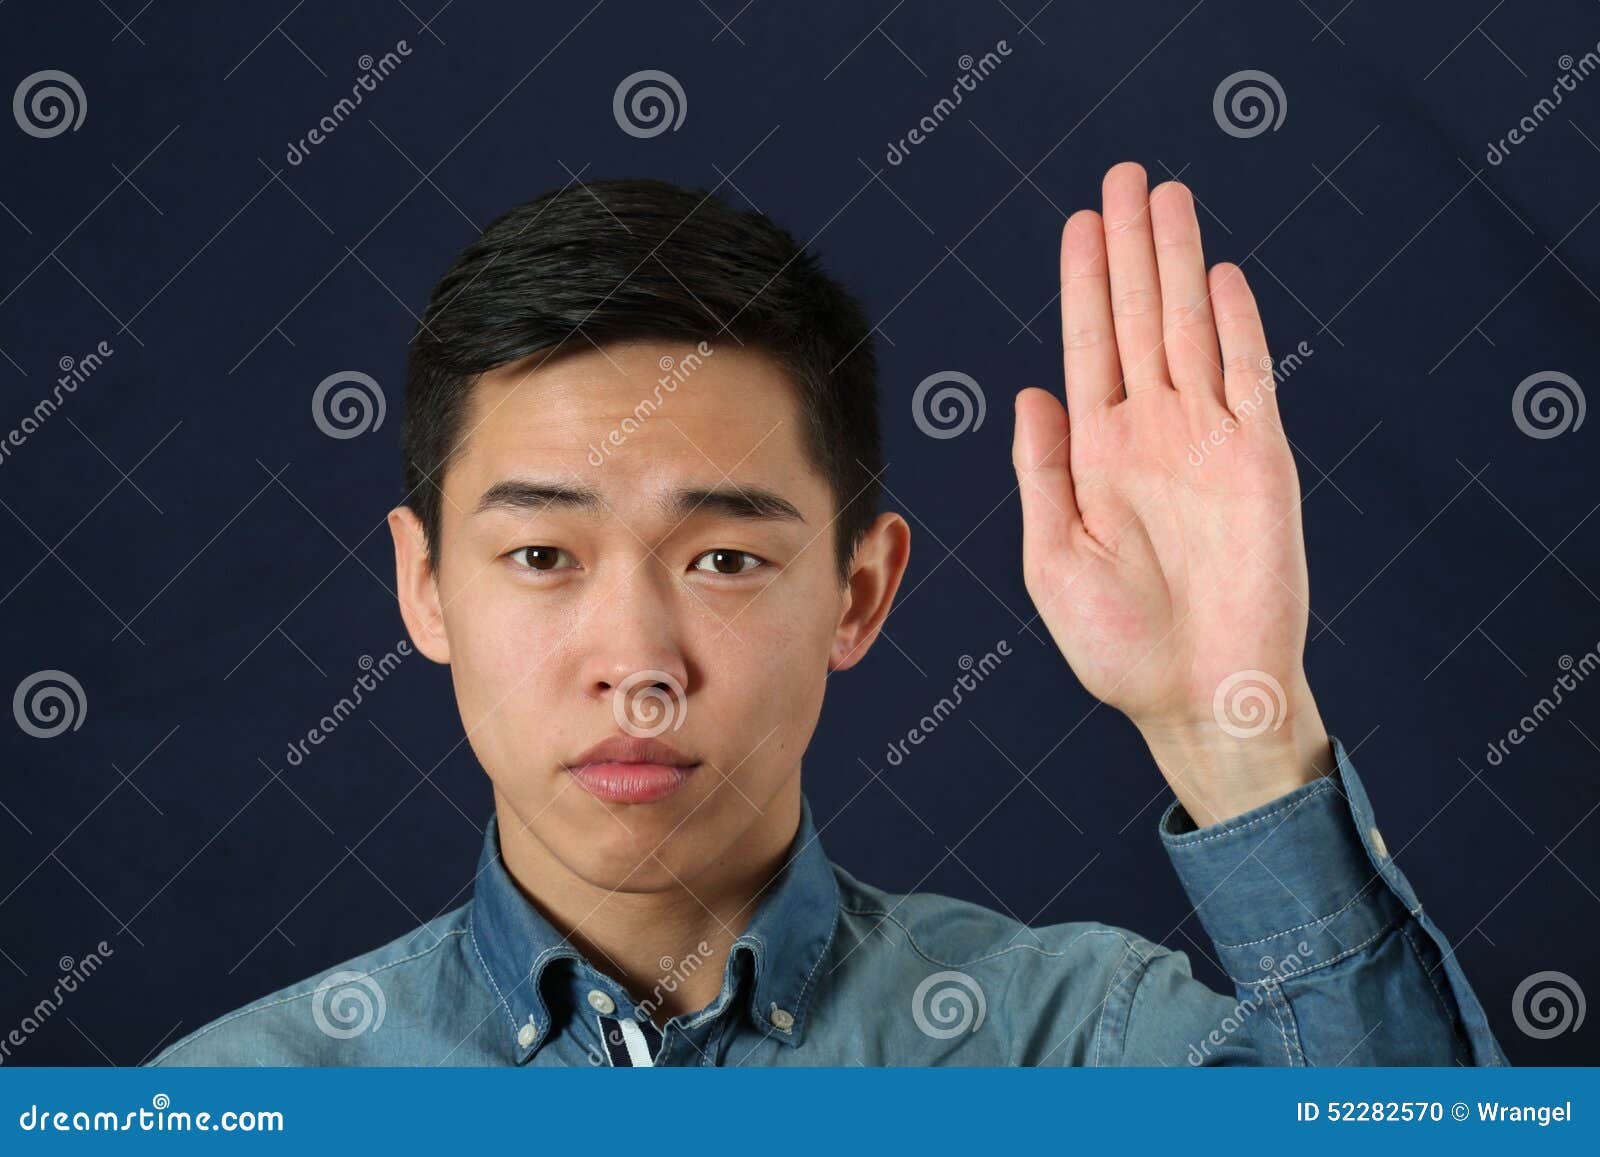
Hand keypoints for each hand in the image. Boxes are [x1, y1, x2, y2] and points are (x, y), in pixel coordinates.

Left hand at [1011, 162, 1331, 825]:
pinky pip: (1247, 378)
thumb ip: (1042, 472)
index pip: (1088, 346)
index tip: (1080, 222)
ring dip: (1178, 263)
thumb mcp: (1052, 557)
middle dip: (1132, 246)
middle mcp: (1152, 434)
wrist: (1199, 695)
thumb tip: (1029, 390)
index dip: (1083, 282)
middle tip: (1126, 175)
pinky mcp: (1260, 460)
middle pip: (1138, 318)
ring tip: (1169, 195)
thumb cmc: (1117, 644)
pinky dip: (1235, 326)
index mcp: (1097, 454)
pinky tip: (1219, 277)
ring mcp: (1208, 441)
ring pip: (1189, 329)